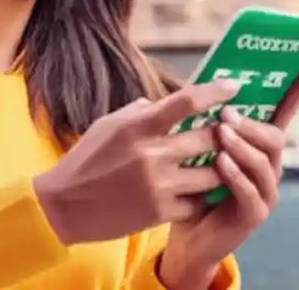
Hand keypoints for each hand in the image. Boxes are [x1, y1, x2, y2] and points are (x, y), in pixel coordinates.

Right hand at [33, 79, 241, 244]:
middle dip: (224, 134)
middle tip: (231, 132)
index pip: (186, 102)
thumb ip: (140, 112)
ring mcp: (158, 185)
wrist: (64, 206)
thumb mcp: (108, 125)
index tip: (234, 86)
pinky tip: (197, 192)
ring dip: (219, 168)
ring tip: (219, 164)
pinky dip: (201, 197)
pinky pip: (197, 202)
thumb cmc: (86, 160)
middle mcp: (151, 154)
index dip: (214, 91)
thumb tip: (164, 103)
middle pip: (208, 138)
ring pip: (212, 174)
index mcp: (137, 126)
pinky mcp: (159, 212)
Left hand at [157, 70, 298, 288]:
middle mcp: (269, 168)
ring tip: (222, 133)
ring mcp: (265, 193)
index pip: (282, 117)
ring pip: (264, 163)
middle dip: (252, 124)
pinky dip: (236, 175)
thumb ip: (205, 124)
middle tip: (227, 113)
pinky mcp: (254, 216)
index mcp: (258, 149)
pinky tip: (221, 163)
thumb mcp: (198, 150)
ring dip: (243, 145)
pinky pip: (251, 192)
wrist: (186, 236)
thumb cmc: (192, 186)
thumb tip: (196, 85)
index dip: (294, 95)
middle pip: (274, 139)